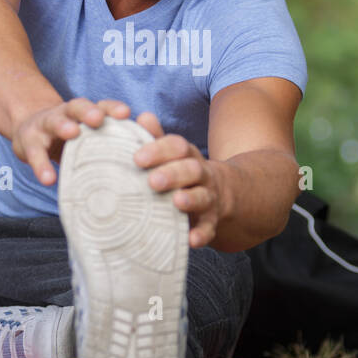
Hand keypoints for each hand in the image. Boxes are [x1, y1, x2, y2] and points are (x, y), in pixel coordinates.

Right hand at [11, 98, 132, 185]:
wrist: (28, 132)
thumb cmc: (70, 141)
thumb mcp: (88, 139)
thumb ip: (111, 148)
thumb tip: (143, 170)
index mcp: (86, 113)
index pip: (102, 106)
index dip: (113, 108)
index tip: (125, 113)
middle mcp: (66, 114)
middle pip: (78, 106)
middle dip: (88, 111)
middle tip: (98, 118)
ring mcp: (46, 124)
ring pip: (55, 120)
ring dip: (63, 125)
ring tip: (72, 133)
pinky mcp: (28, 142)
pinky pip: (35, 153)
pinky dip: (41, 166)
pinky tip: (48, 179)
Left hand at [131, 111, 222, 248]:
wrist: (220, 192)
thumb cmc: (181, 171)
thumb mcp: (171, 154)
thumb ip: (156, 138)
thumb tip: (142, 117)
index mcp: (186, 155)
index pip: (177, 147)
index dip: (159, 150)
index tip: (137, 158)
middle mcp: (200, 174)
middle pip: (191, 169)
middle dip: (173, 174)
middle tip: (152, 181)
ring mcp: (208, 197)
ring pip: (202, 196)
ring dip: (190, 199)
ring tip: (177, 202)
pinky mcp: (210, 221)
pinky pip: (209, 228)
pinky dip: (201, 234)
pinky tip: (192, 240)